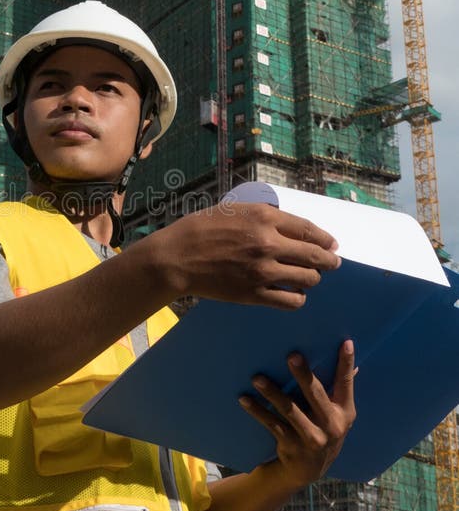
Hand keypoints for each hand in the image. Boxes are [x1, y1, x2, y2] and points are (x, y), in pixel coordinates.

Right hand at [157, 202, 340, 309]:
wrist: (176, 258)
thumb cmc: (200, 229)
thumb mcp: (235, 210)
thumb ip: (264, 216)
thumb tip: (290, 226)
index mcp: (264, 217)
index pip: (308, 230)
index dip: (325, 239)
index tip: (332, 244)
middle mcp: (268, 243)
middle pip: (314, 255)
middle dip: (328, 260)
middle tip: (332, 263)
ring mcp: (263, 271)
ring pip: (308, 279)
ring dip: (312, 278)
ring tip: (308, 278)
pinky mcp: (254, 294)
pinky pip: (291, 300)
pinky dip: (298, 298)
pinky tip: (293, 293)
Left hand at [238, 339, 356, 487]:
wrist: (308, 471)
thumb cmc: (322, 430)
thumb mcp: (337, 415)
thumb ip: (339, 390)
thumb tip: (350, 361)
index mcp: (344, 412)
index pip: (345, 383)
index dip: (346, 363)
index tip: (345, 342)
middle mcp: (331, 425)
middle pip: (316, 394)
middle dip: (303, 374)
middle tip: (291, 355)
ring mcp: (311, 438)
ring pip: (290, 411)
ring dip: (272, 393)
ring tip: (257, 378)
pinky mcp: (291, 446)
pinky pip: (272, 424)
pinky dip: (257, 411)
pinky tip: (244, 399)